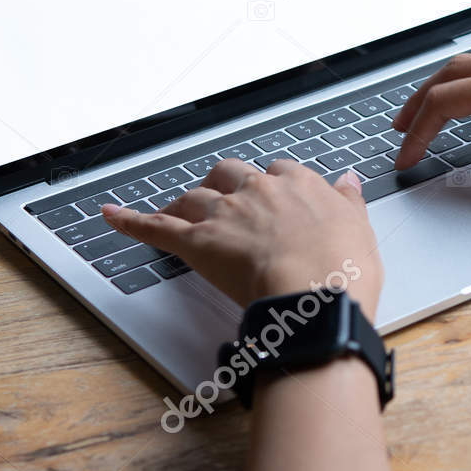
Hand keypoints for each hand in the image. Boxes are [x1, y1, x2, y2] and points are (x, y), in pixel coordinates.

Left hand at [101, 159, 383, 313]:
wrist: (317, 299)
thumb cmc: (342, 271)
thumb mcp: (360, 230)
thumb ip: (349, 202)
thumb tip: (347, 181)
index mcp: (299, 185)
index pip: (278, 172)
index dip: (271, 186)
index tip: (272, 198)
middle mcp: (258, 190)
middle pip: (229, 173)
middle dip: (222, 184)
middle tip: (223, 203)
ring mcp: (225, 214)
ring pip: (194, 197)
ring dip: (184, 203)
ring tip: (178, 212)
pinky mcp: (197, 243)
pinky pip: (156, 227)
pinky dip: (129, 220)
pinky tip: (110, 214)